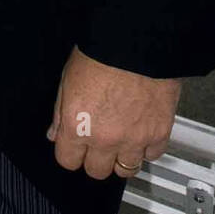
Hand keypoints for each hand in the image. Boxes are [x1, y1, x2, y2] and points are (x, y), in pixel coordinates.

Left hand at [47, 45, 180, 179]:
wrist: (137, 41)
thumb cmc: (101, 52)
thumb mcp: (68, 78)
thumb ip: (60, 112)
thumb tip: (55, 133)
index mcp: (77, 125)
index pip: (67, 161)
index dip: (70, 152)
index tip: (74, 147)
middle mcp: (104, 138)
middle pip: (96, 171)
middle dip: (95, 159)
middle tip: (98, 143)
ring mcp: (134, 139)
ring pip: (126, 170)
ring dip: (122, 158)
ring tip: (121, 141)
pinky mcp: (159, 133)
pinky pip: (152, 156)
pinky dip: (147, 148)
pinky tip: (141, 133)